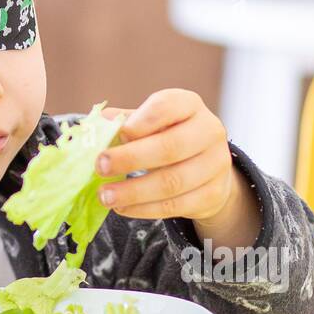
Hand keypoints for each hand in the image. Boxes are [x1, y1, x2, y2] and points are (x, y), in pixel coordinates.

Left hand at [94, 89, 250, 236]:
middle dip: (130, 158)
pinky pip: (176, 206)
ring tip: (105, 196)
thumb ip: (127, 123)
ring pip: (172, 182)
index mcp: (189, 105)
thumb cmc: (170, 137)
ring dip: (133, 191)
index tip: (118, 134)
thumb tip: (97, 125)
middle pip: (170, 147)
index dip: (141, 121)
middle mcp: (209, 131)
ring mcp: (216, 164)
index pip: (167, 106)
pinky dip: (144, 209)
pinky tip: (122, 207)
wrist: (210, 169)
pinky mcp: (213, 194)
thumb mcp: (152, 123)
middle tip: (99, 167)